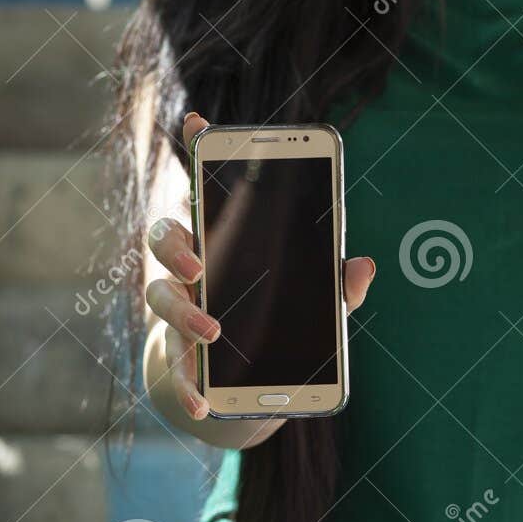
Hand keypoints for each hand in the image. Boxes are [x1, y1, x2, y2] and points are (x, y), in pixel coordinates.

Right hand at [144, 111, 376, 418]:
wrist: (240, 389)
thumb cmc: (276, 329)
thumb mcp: (316, 310)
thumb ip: (337, 290)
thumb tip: (362, 267)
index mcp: (225, 242)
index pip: (207, 189)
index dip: (200, 153)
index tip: (200, 120)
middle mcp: (190, 267)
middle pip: (164, 236)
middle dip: (176, 243)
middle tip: (199, 263)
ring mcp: (177, 308)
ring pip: (160, 295)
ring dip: (185, 314)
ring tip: (213, 334)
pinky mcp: (174, 353)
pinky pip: (173, 362)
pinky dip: (189, 385)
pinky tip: (205, 401)